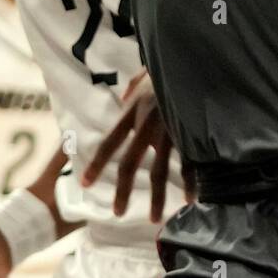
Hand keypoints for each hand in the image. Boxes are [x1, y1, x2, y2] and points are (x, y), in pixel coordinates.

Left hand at [81, 71, 194, 221]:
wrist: (193, 58)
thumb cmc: (171, 62)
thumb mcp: (147, 71)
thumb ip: (135, 85)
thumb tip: (126, 94)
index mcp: (134, 110)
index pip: (109, 142)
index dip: (97, 164)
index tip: (84, 183)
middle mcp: (148, 124)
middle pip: (130, 164)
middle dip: (122, 191)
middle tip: (116, 212)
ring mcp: (170, 130)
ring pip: (160, 171)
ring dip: (158, 198)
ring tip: (155, 219)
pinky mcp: (190, 133)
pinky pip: (190, 164)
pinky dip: (191, 183)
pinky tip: (191, 200)